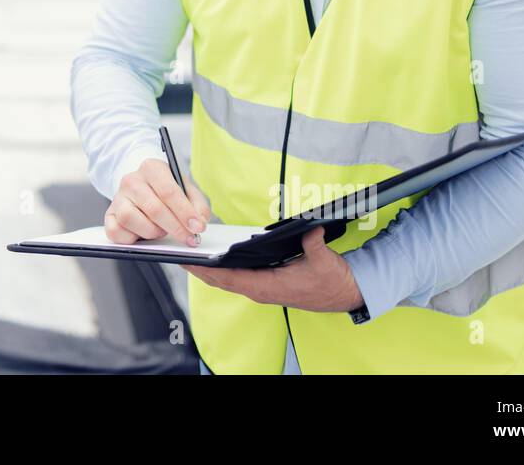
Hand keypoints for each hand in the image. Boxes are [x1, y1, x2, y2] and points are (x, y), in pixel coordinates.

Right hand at [105, 158, 211, 246]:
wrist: (142, 186)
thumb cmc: (166, 188)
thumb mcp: (186, 189)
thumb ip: (197, 204)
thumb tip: (200, 223)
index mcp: (152, 168)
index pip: (169, 191)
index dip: (185, 212)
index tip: (198, 227)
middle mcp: (131, 180)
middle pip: (153, 208)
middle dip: (174, 227)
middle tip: (188, 238)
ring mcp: (118, 197)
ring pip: (131, 219)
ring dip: (151, 231)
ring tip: (161, 231)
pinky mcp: (109, 215)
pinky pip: (115, 232)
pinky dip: (131, 239)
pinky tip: (142, 236)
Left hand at [182, 226, 365, 312]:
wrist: (345, 294)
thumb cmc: (332, 280)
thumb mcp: (324, 261)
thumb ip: (314, 245)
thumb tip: (309, 229)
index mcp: (269, 286)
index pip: (231, 279)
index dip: (208, 270)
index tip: (189, 261)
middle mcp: (261, 290)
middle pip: (221, 281)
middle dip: (199, 270)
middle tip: (178, 254)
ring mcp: (262, 289)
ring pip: (227, 281)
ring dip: (208, 270)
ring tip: (189, 253)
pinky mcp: (265, 285)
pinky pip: (236, 278)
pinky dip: (221, 270)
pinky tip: (212, 258)